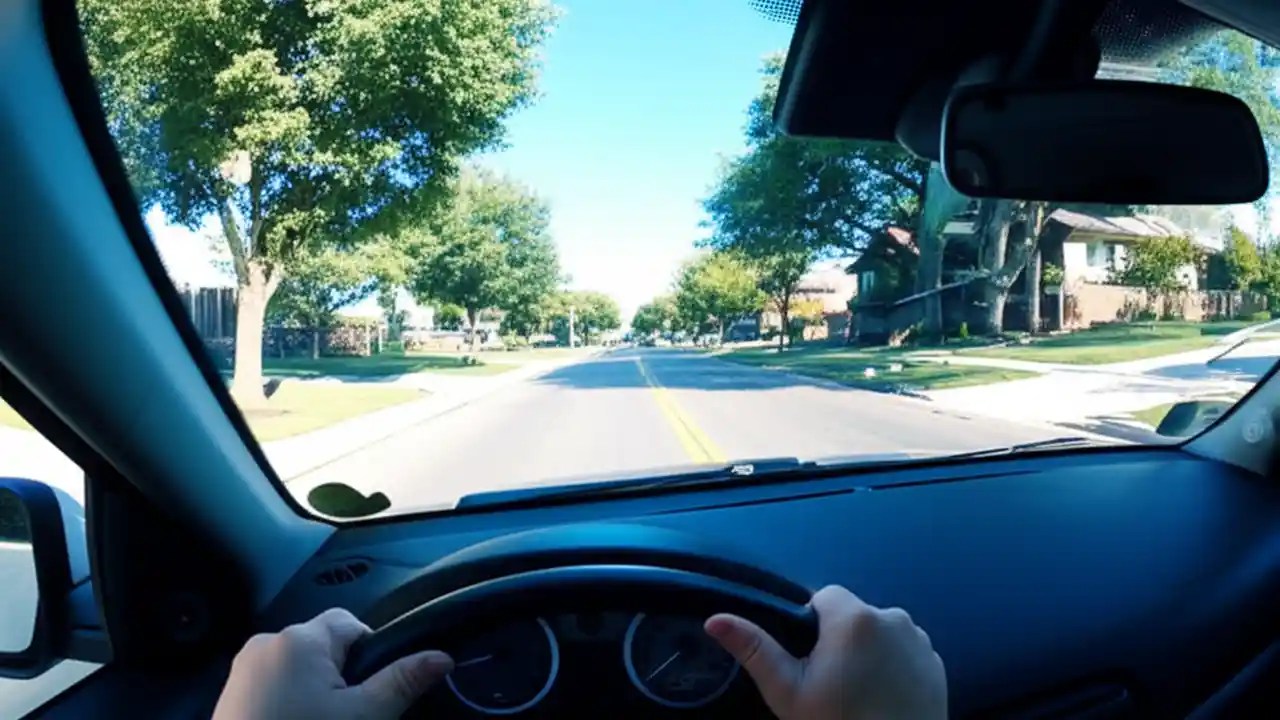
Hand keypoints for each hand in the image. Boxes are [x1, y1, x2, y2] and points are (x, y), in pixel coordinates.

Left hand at [213, 608, 453, 719]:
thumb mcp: (363, 718)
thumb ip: (402, 682)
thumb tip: (442, 656)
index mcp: (300, 639)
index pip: (351, 624)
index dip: (369, 654)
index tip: (369, 693)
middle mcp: (268, 642)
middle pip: (325, 646)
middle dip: (341, 676)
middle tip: (345, 716)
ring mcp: (244, 668)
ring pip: (300, 666)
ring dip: (314, 689)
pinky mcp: (230, 693)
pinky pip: (274, 683)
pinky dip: (289, 700)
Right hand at [705, 585, 945, 719]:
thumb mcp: (787, 692)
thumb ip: (754, 649)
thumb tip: (715, 620)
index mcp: (854, 618)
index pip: (823, 597)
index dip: (812, 627)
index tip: (812, 662)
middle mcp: (893, 618)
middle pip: (852, 615)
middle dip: (841, 640)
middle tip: (834, 683)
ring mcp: (921, 640)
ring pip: (880, 632)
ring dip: (869, 651)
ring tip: (861, 693)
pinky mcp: (938, 663)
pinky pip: (906, 651)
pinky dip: (895, 666)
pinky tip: (885, 697)